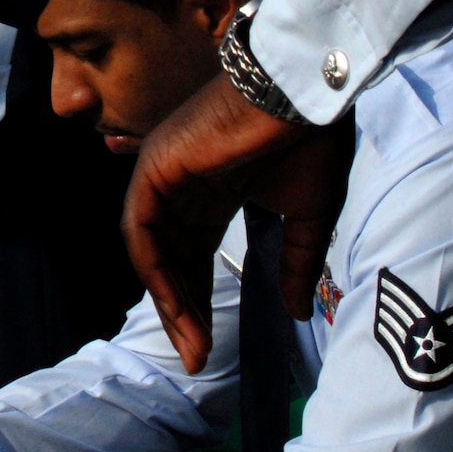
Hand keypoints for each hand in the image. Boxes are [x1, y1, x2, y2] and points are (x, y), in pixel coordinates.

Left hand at [122, 73, 355, 372]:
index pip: (193, 255)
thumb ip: (294, 262)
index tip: (211, 347)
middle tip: (197, 357)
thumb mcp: (307, 217)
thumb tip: (297, 310)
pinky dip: (155, 272)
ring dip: (169, 301)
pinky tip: (176, 306)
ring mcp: (162, 174)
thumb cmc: (309, 141)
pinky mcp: (154, 169)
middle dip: (182, 311)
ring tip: (192, 344)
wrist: (304, 94)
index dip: (200, 301)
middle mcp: (180, 185)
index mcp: (212, 191)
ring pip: (151, 251)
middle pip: (169, 259)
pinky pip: (142, 232)